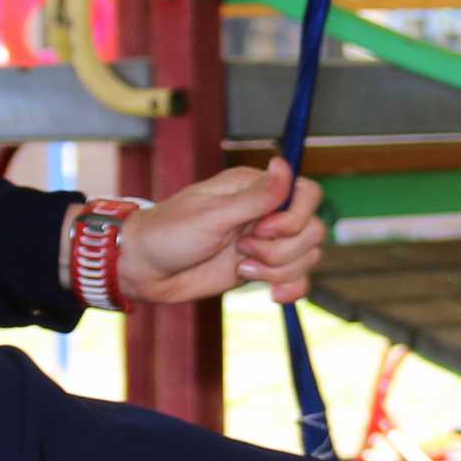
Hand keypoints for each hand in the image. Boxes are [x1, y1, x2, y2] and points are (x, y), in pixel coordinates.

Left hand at [114, 157, 326, 306]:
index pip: (307, 193)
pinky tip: (271, 295)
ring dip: (278, 270)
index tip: (262, 229)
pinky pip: (298, 279)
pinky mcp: (263, 269)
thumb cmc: (170, 234)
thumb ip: (255, 196)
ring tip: (240, 268)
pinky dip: (290, 289)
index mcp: (256, 189)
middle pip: (312, 231)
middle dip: (281, 250)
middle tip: (242, 250)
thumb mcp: (212, 215)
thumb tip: (285, 165)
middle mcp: (267, 213)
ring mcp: (266, 243)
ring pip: (307, 257)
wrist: (147, 270)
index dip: (295, 217)